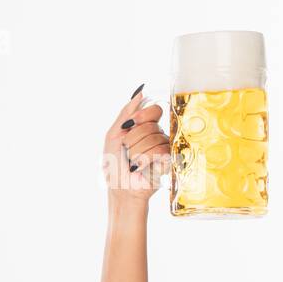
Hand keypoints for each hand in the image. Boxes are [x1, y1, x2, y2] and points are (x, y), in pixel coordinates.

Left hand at [102, 86, 171, 201]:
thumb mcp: (113, 135)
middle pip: (151, 124)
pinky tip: (140, 167)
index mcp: (144, 127)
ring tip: (133, 162)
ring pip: (155, 138)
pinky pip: (161, 150)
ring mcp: (165, 148)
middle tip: (127, 150)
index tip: (128, 125)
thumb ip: (125, 113)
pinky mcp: (170, 161)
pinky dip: (145, 159)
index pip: (154, 110)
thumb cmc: (114, 165)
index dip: (142, 116)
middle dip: (133, 138)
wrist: (120, 189)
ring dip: (137, 152)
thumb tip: (140, 92)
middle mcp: (157, 135)